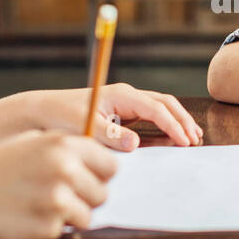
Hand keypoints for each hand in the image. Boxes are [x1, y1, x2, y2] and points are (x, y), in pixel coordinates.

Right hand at [0, 130, 116, 238]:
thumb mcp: (32, 143)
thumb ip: (68, 150)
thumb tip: (106, 163)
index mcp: (63, 144)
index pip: (110, 165)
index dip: (99, 175)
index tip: (85, 180)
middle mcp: (65, 170)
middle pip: (102, 192)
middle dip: (85, 198)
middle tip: (58, 197)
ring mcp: (58, 200)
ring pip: (89, 215)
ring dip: (71, 216)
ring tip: (41, 206)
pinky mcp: (49, 227)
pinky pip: (66, 231)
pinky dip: (51, 229)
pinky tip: (27, 217)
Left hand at [38, 83, 202, 148]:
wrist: (44, 110)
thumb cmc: (61, 116)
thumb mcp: (83, 125)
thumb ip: (110, 135)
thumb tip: (135, 144)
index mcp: (121, 95)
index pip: (156, 108)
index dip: (173, 125)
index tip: (185, 141)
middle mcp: (127, 95)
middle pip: (165, 103)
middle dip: (182, 120)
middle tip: (195, 140)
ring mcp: (126, 103)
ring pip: (161, 107)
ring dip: (178, 120)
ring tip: (192, 136)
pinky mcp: (123, 113)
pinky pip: (151, 115)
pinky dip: (166, 124)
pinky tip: (174, 135)